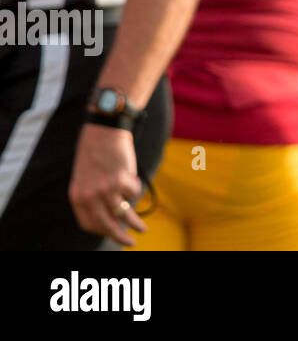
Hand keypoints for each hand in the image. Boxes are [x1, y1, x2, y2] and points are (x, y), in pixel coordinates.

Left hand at [69, 123, 145, 245]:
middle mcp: (90, 196)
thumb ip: (92, 195)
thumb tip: (110, 214)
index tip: (111, 232)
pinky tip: (132, 178)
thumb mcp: (86, 177)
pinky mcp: (121, 180)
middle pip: (106, 225)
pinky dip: (135, 187)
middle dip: (119, 237)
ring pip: (123, 214)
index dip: (101, 230)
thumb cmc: (95, 152)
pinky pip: (133, 192)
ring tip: (142, 229)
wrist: (103, 131)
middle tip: (129, 243)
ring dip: (135, 224)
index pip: (88, 223)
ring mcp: (106, 190)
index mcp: (77, 197)